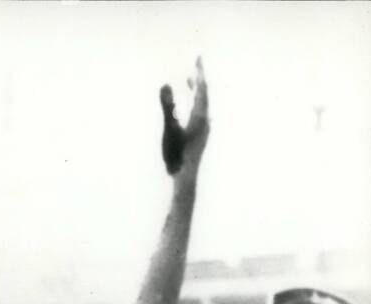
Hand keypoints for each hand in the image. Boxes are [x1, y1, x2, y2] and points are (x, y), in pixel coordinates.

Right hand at [160, 58, 208, 177]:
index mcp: (200, 116)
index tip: (198, 58)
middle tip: (195, 67)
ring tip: (190, 84)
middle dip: (199, 80)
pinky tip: (188, 109)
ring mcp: (203, 130)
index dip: (199, 72)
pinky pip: (198, 114)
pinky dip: (193, 105)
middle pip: (204, 95)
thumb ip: (167, 106)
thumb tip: (165, 84)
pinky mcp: (199, 138)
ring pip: (202, 105)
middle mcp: (205, 121)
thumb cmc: (177, 154)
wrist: (185, 178)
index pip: (202, 88)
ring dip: (196, 93)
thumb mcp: (169, 129)